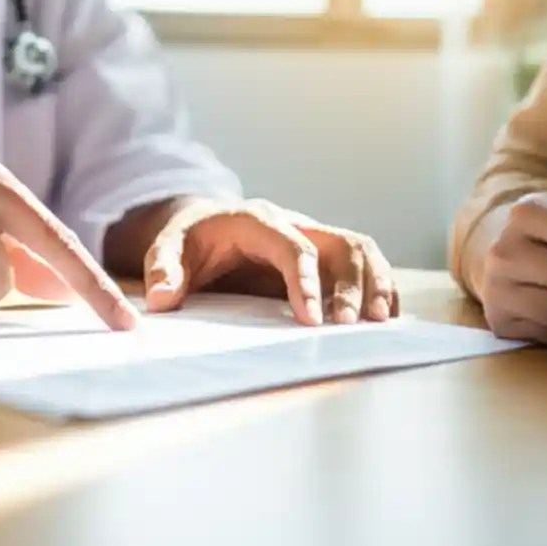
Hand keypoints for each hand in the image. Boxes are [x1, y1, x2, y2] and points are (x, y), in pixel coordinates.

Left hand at [140, 198, 396, 325]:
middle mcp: (295, 225)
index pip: (293, 247)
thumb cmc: (189, 239)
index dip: (305, 281)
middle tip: (347, 325)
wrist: (203, 225)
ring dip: (374, 284)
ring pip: (360, 251)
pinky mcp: (323, 258)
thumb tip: (162, 299)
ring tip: (379, 322)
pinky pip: (361, 265)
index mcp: (259, 220)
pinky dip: (377, 287)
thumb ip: (163, 269)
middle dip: (351, 284)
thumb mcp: (166, 247)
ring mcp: (313, 239)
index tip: (311, 319)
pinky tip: (384, 316)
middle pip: (341, 244)